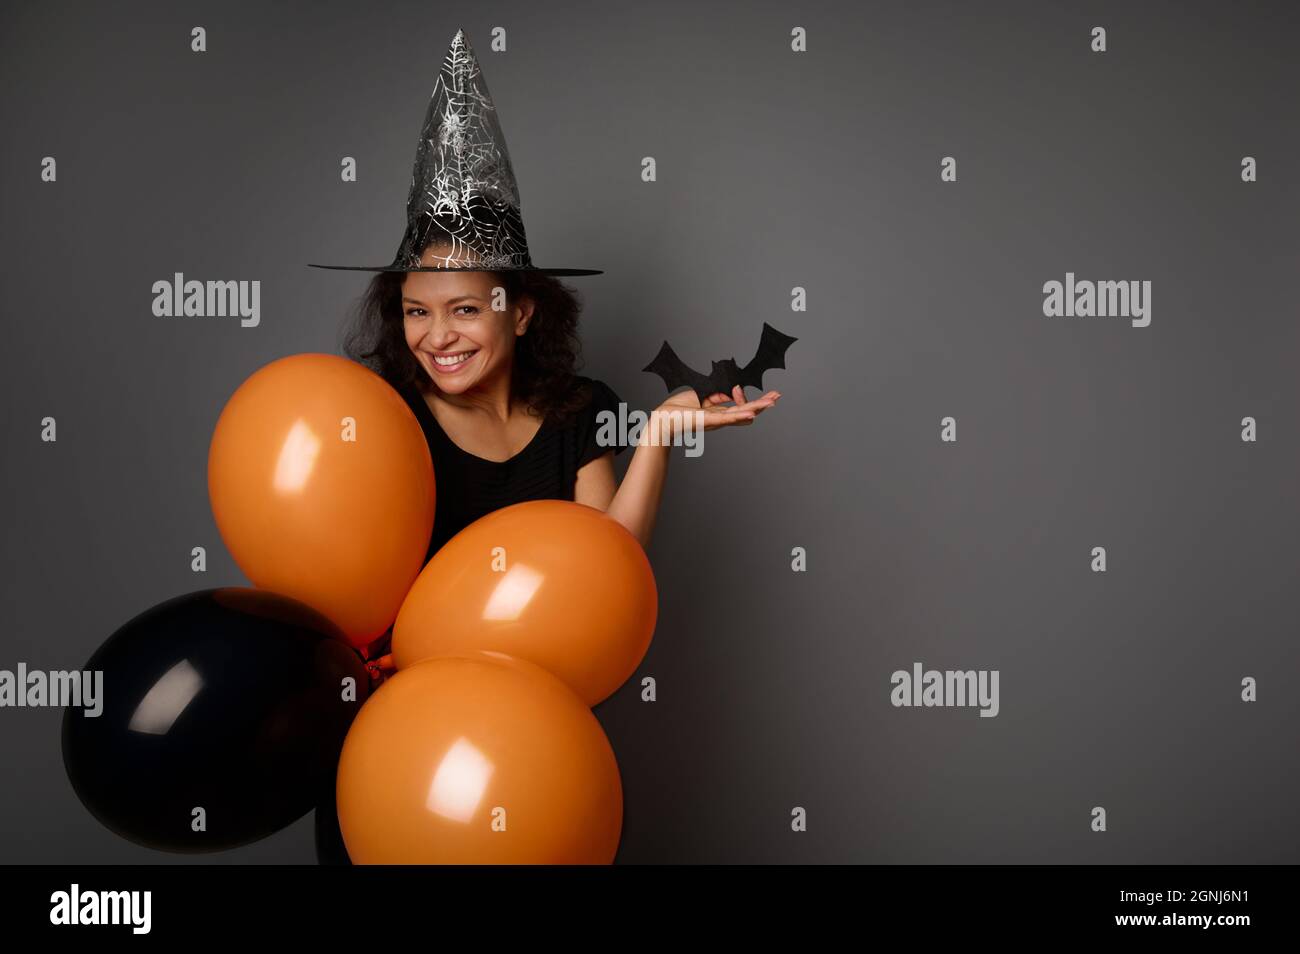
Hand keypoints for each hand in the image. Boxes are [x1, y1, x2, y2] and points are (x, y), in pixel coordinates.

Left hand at [645, 385, 780, 443]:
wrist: (664, 419)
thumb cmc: (680, 409)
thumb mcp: (703, 395)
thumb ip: (720, 394)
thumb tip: (735, 389)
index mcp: (720, 412)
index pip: (740, 406)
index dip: (743, 396)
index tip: (737, 387)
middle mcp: (721, 418)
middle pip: (746, 410)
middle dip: (762, 402)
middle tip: (777, 396)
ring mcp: (716, 420)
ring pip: (741, 414)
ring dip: (757, 407)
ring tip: (771, 403)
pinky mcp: (708, 421)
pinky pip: (727, 418)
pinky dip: (740, 415)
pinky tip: (752, 414)